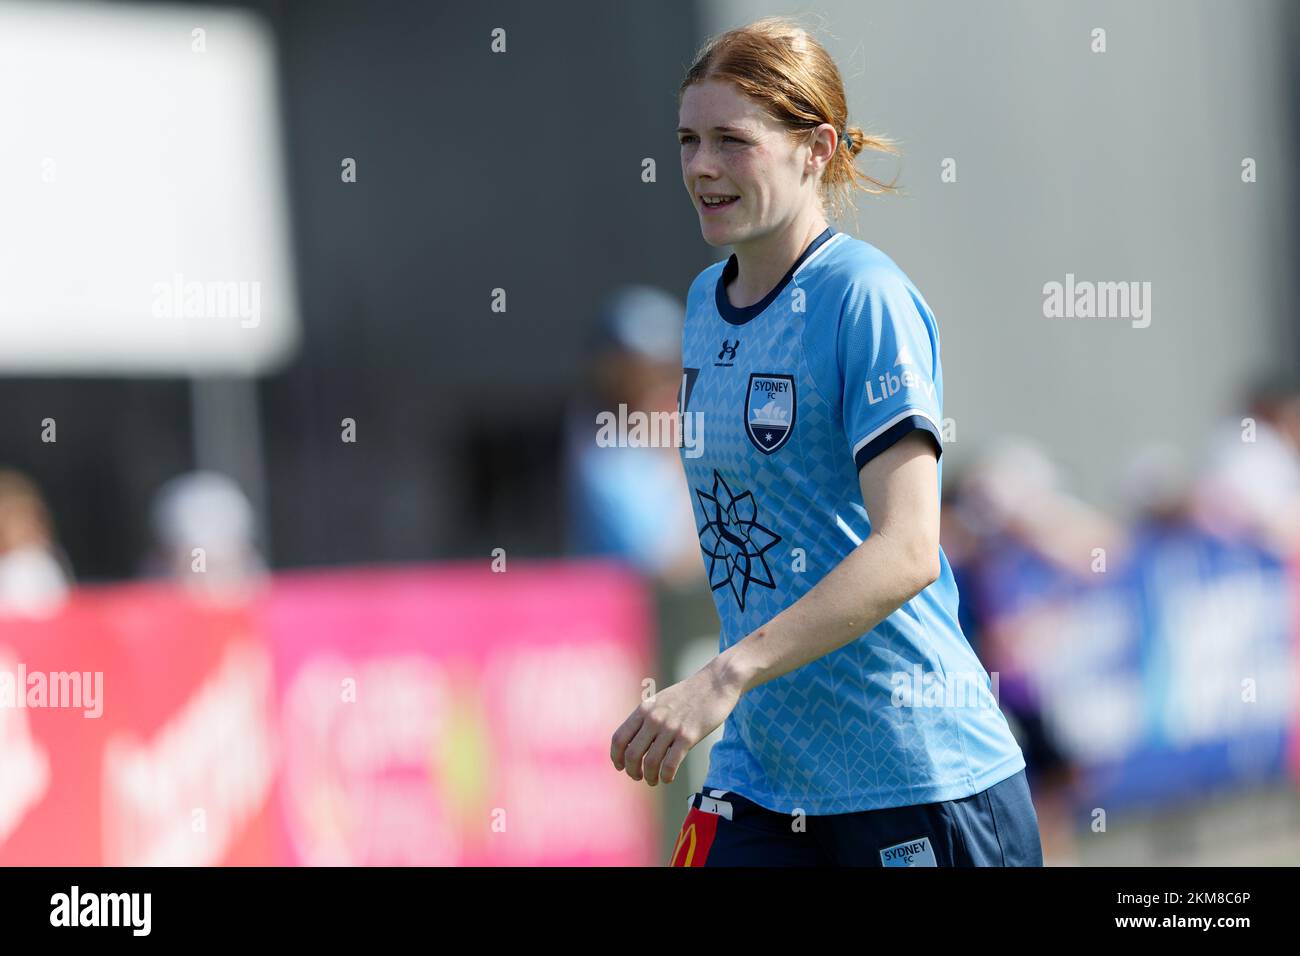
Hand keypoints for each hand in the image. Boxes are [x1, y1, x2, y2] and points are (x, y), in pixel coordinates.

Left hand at [609, 658, 742, 785]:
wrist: (716, 683)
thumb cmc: (689, 695)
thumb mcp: (661, 700)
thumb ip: (648, 717)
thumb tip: (637, 741)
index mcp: (644, 709)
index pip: (619, 738)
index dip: (616, 757)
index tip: (620, 766)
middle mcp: (654, 718)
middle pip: (631, 754)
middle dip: (632, 771)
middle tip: (638, 777)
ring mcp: (671, 727)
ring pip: (650, 762)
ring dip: (649, 777)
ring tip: (653, 781)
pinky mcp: (688, 736)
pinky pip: (670, 764)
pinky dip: (666, 776)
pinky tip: (668, 778)